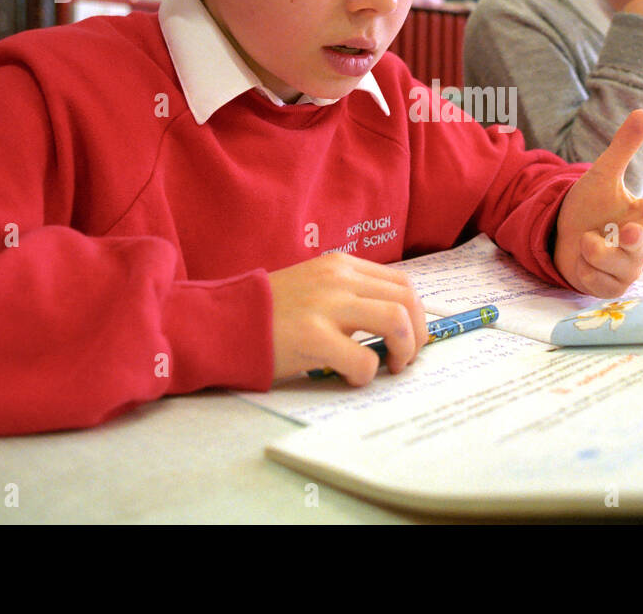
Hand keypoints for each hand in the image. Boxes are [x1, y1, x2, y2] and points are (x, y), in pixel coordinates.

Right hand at [270, 253, 427, 383]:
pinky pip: (364, 359)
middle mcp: (338, 279)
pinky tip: (350, 377)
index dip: (416, 314)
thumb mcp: (315, 288)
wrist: (223, 322)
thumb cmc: (269, 313)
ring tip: (391, 367)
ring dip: (404, 349)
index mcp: (341, 266)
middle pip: (407, 300)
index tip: (410, 337)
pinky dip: (366, 374)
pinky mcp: (312, 336)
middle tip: (406, 358)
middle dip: (419, 334)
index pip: (402, 283)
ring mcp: (326, 306)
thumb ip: (350, 296)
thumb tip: (395, 323)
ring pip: (396, 320)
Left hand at [554, 110, 642, 296]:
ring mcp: (629, 268)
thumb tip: (642, 112)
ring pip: (618, 264)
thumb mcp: (603, 175)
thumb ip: (623, 148)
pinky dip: (585, 268)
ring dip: (594, 250)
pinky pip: (599, 280)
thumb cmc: (592, 207)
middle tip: (624, 230)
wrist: (564, 237)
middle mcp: (642, 243)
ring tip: (587, 239)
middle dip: (633, 240)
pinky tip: (583, 260)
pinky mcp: (612, 287)